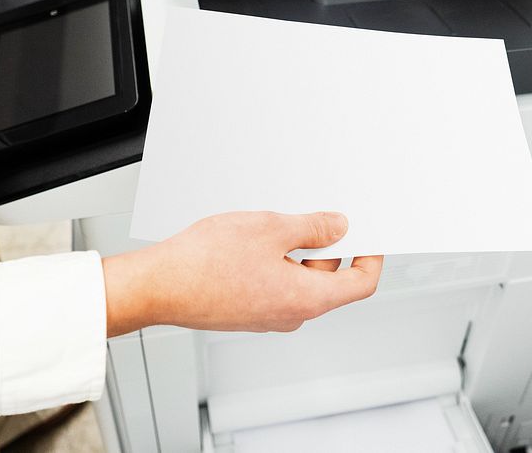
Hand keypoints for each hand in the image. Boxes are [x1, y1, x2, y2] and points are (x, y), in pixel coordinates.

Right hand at [101, 211, 382, 335]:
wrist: (159, 286)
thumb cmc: (205, 265)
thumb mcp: (270, 229)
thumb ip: (313, 228)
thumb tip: (337, 227)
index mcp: (307, 299)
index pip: (361, 283)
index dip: (371, 255)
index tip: (369, 234)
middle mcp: (291, 315)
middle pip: (330, 280)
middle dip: (328, 245)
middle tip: (316, 215)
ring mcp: (268, 315)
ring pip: (299, 279)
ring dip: (296, 250)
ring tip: (273, 224)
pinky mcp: (247, 310)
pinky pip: (275, 283)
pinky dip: (275, 260)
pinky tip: (253, 240)